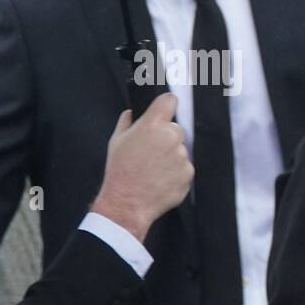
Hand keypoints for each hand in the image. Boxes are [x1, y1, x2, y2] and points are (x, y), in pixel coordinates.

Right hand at [91, 93, 192, 241]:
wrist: (127, 203)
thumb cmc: (120, 171)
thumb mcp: (116, 141)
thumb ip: (126, 122)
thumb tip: (131, 113)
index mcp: (152, 125)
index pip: (169, 101)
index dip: (166, 105)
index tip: (165, 110)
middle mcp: (170, 137)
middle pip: (176, 128)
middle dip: (166, 137)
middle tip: (151, 152)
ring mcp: (181, 156)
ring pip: (180, 150)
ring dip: (171, 157)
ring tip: (153, 170)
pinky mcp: (188, 174)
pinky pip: (185, 168)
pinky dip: (176, 173)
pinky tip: (160, 180)